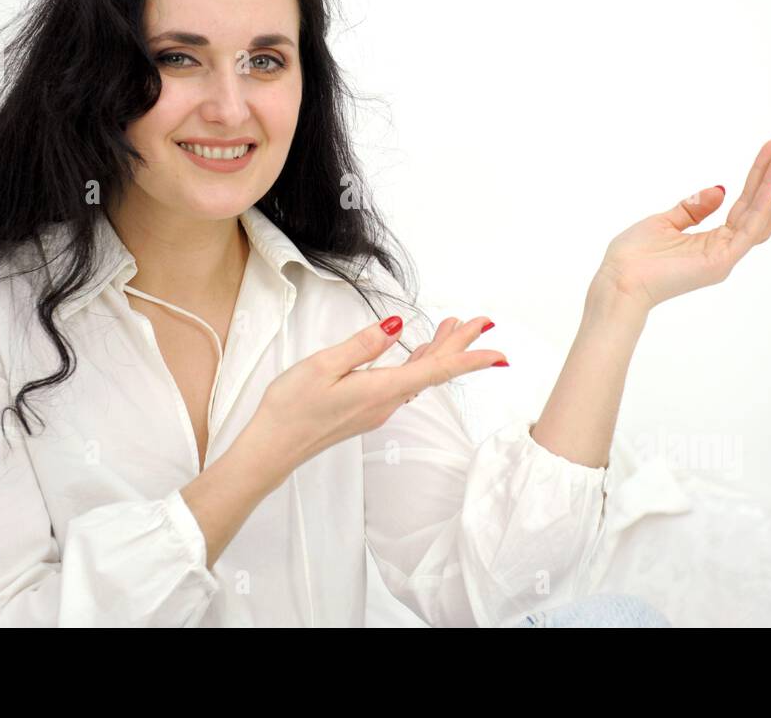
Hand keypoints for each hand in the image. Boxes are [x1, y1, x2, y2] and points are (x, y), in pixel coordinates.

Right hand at [246, 313, 505, 474]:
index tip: (498, 350)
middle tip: (482, 322)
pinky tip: (418, 353)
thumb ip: (363, 345)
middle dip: (459, 345)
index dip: (469, 357)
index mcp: (380, 390)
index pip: (436, 370)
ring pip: (419, 376)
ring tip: (453, 326)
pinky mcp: (366, 410)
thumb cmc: (291, 408)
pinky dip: (418, 363)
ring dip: (439, 351)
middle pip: (433, 371)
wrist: (272, 448)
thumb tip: (397, 324)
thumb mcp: (324, 366)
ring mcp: (377, 409)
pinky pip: (404, 383)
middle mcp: (386, 402)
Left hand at [592, 138, 770, 310]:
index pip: (742, 208)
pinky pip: (747, 229)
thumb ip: (693, 208)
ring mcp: (723, 257)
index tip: (770, 155)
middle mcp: (722, 250)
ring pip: (757, 217)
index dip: (756, 182)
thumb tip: (721, 188)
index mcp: (710, 242)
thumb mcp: (664, 222)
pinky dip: (762, 207)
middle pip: (755, 211)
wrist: (617, 281)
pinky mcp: (720, 262)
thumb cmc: (633, 257)